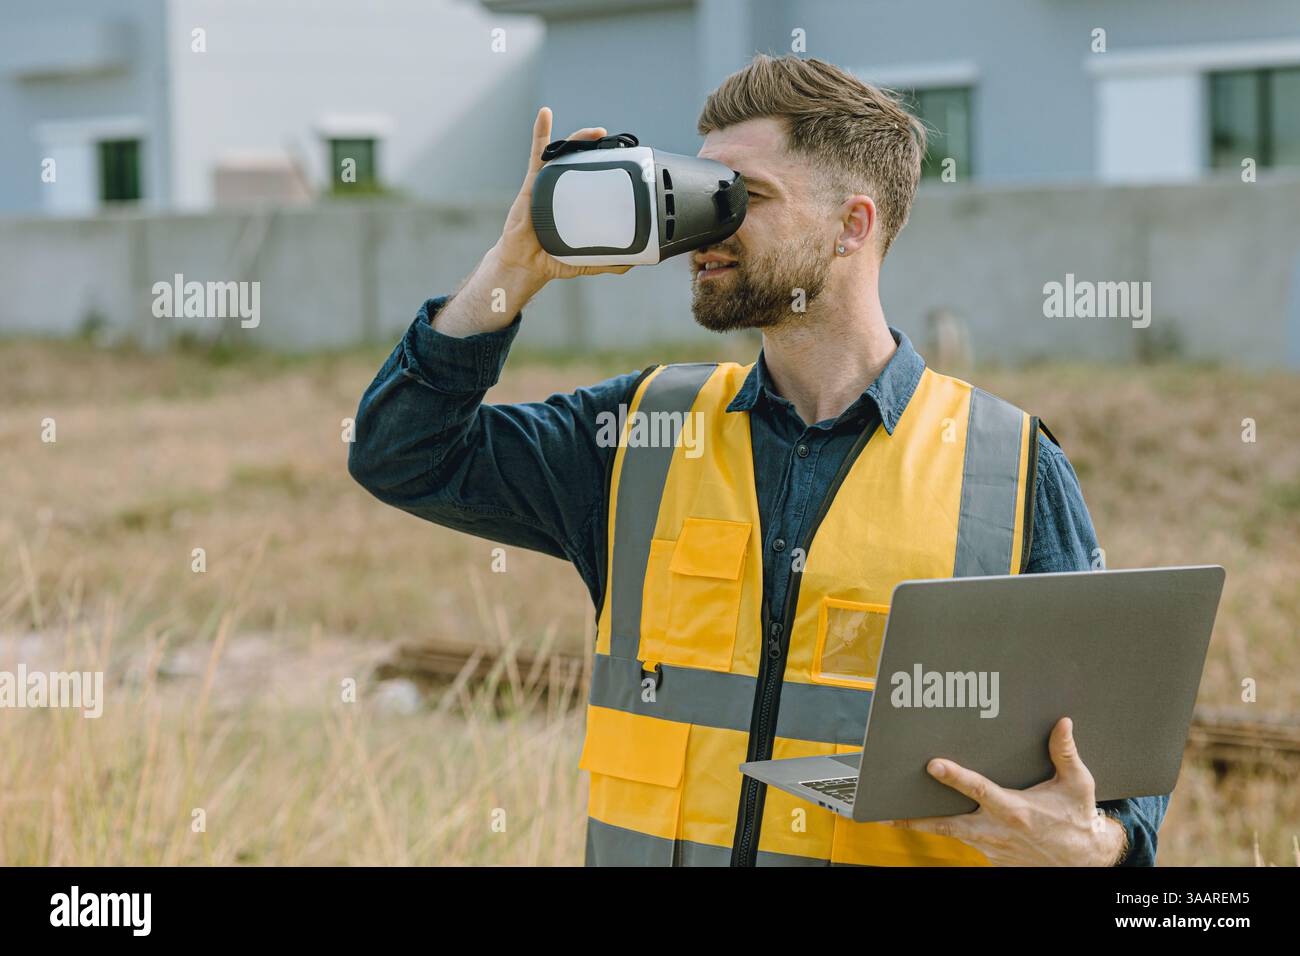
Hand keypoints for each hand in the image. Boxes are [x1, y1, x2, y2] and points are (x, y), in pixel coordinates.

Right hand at [434, 108, 634, 337]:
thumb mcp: (587, 260)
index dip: (609, 166)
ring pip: (565, 153)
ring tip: (597, 131)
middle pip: (583, 160)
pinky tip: (545, 113)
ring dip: (579, 137)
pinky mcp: (533, 182)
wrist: (527, 264)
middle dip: (598, 147)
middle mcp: (565, 188)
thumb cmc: (553, 258)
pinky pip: (537, 153)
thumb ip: (609, 260)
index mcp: (579, 201)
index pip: (596, 177)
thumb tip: (635, 262)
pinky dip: (540, 131)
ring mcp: (549, 182)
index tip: (625, 157)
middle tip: (614, 140)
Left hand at [889, 717, 1126, 865]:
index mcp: (1015, 809)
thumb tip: (1062, 722)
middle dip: (916, 819)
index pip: (978, 789)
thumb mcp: (1078, 785)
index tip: (933, 765)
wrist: (1082, 860)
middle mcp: (997, 830)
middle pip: (948, 823)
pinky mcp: (992, 857)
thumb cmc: (1076, 817)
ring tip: (895, 813)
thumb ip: (1065, 753)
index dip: (955, 777)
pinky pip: (966, 840)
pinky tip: (932, 817)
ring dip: (924, 824)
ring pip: (951, 832)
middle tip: (887, 811)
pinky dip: (950, 829)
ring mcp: (992, 847)